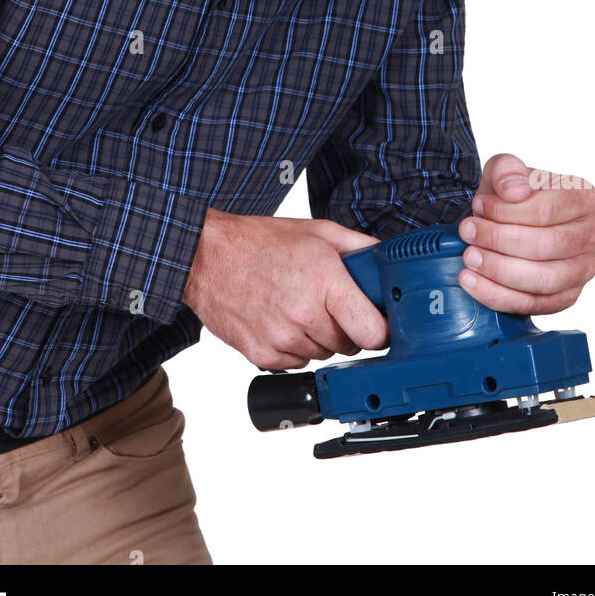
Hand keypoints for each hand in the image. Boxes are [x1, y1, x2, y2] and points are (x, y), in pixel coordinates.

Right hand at [181, 208, 389, 369]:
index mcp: (325, 282)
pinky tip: (281, 320)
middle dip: (347, 328)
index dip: (380, 330)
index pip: (373, 333)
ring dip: (319, 338)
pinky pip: (296, 363)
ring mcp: (282, 339)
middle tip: (329, 304)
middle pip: (351, 346)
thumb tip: (387, 261)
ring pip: (324, 355)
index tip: (377, 324)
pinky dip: (294, 347)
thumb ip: (359, 247)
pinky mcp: (262, 356)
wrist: (206, 257)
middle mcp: (305, 314)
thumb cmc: (259, 242)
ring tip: (299, 307)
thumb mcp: (317, 232)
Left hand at [457, 153, 594, 314]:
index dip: (506, 211)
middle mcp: (592, 235)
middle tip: (468, 232)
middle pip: (545, 245)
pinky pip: (534, 304)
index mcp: (584, 197)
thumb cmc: (511, 193)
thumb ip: (507, 170)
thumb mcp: (504, 168)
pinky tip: (472, 281)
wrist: (508, 219)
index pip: (546, 210)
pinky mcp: (568, 296)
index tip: (478, 206)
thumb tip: (515, 191)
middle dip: (499, 240)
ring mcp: (584, 269)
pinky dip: (498, 296)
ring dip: (499, 270)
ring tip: (470, 256)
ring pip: (543, 280)